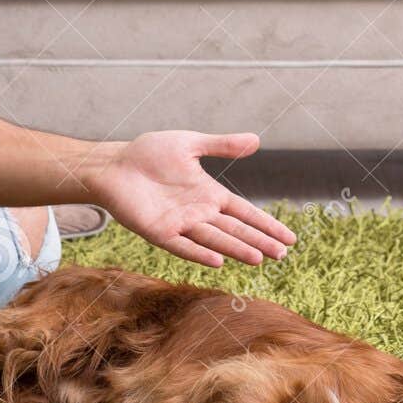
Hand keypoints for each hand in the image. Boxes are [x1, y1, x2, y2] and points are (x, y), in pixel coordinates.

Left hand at [83, 130, 296, 267]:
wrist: (114, 164)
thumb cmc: (149, 153)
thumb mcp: (190, 144)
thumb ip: (221, 145)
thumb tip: (257, 141)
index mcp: (209, 194)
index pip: (245, 213)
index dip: (266, 225)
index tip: (289, 239)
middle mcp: (199, 213)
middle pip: (235, 230)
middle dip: (259, 241)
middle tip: (282, 255)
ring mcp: (180, 224)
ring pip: (214, 240)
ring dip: (236, 249)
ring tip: (259, 258)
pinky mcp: (159, 231)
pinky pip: (182, 245)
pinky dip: (199, 253)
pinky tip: (218, 261)